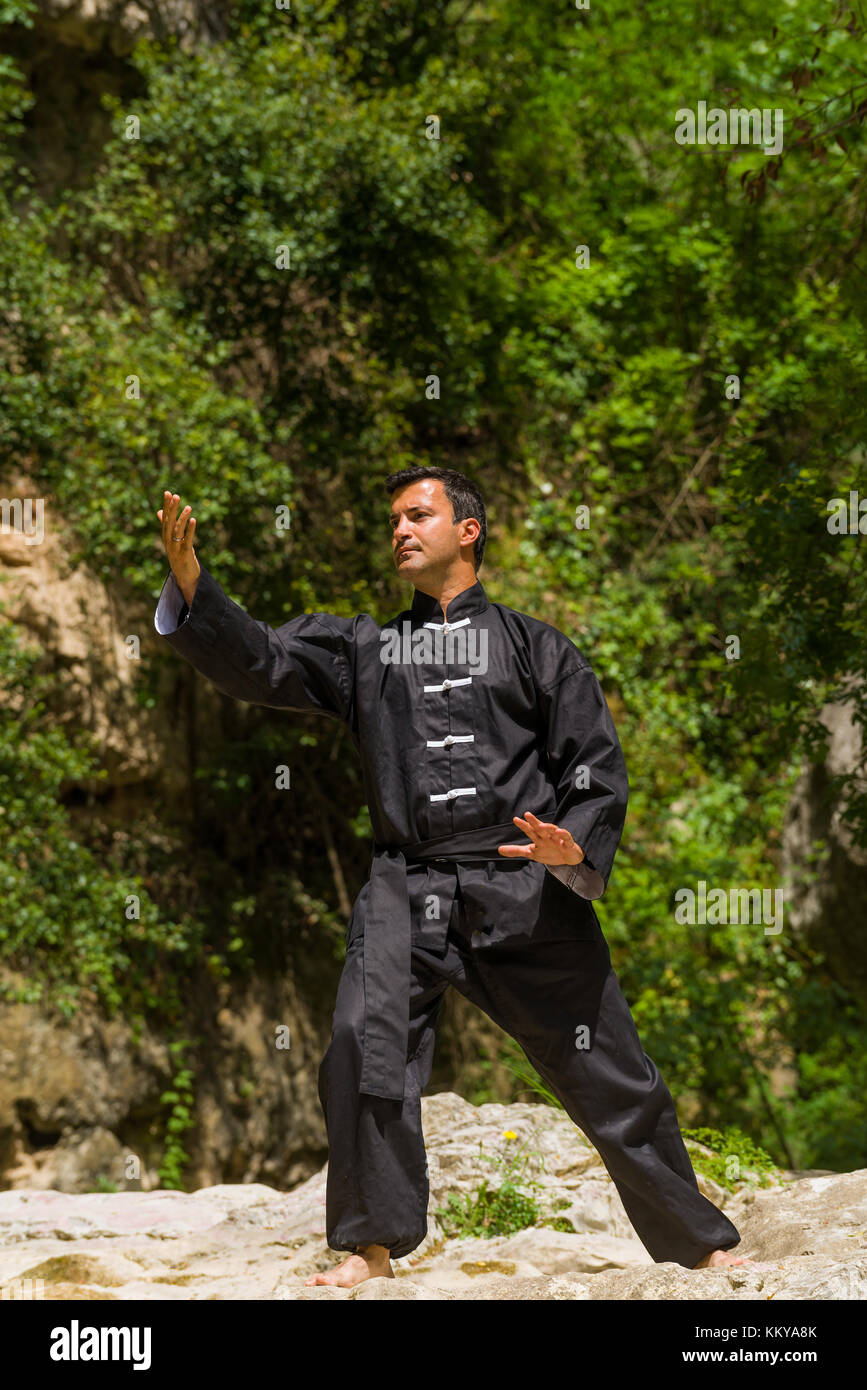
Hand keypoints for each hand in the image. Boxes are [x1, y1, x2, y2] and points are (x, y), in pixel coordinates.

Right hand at [157, 491, 200, 606]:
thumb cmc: (179, 557)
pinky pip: (187, 540)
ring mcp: (176, 549)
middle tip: (175, 495)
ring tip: (188, 507)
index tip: (168, 492)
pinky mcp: (185, 555)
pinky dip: (190, 530)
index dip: (166, 506)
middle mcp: (168, 542)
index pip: (165, 519)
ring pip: (177, 531)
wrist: (185, 578)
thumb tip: (159, 511)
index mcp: (166, 537)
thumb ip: (167, 526)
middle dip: (171, 509)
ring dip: (182, 518)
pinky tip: (193, 520)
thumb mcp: (173, 540)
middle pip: (169, 523)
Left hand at [498, 810, 584, 864]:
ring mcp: (558, 838)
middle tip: (527, 814)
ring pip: (553, 830)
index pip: (530, 830)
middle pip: (540, 827)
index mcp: (538, 837)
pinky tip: (559, 832)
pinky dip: (563, 834)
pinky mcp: (568, 843)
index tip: (515, 819)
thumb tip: (499, 849)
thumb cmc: (549, 852)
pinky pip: (566, 837)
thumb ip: (516, 850)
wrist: (567, 858)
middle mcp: (547, 836)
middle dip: (534, 821)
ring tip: (542, 826)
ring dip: (548, 827)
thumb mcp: (531, 853)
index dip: (523, 825)